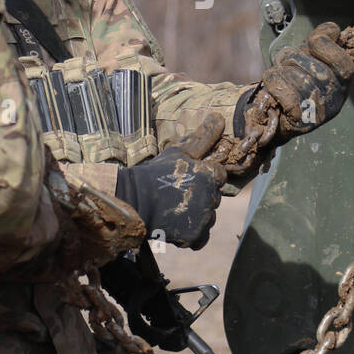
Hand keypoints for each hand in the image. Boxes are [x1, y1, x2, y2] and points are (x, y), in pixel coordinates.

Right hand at [114, 114, 225, 249]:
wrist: (134, 200)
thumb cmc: (155, 174)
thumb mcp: (178, 152)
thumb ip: (202, 137)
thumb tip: (219, 116)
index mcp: (209, 175)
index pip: (219, 176)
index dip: (204, 176)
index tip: (187, 178)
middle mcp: (211, 197)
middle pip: (214, 197)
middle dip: (201, 196)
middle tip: (178, 194)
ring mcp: (204, 218)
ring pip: (209, 218)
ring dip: (196, 215)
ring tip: (175, 209)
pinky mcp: (195, 235)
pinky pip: (201, 237)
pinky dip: (191, 234)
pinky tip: (177, 224)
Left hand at [259, 22, 353, 136]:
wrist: (274, 113)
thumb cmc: (293, 81)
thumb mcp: (309, 57)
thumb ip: (321, 41)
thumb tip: (332, 29)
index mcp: (342, 82)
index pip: (344, 63)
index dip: (327, 45)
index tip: (312, 41)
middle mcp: (336, 99)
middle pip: (319, 70)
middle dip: (295, 57)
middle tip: (285, 60)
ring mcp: (320, 112)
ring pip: (301, 81)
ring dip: (282, 71)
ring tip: (278, 74)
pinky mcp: (301, 121)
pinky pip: (287, 94)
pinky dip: (274, 83)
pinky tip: (272, 86)